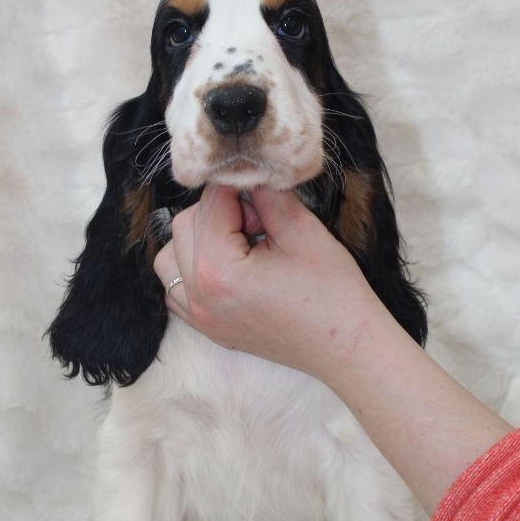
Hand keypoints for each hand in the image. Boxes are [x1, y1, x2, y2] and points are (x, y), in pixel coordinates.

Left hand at [153, 184, 380, 381]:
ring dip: (200, 239)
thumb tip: (248, 174)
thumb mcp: (303, 230)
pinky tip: (232, 267)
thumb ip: (267, 194)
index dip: (240, 188)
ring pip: (172, 256)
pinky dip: (194, 269)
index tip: (266, 194)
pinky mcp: (207, 327)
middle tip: (263, 225)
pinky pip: (178, 288)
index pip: (210, 203)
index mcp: (217, 271)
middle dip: (221, 213)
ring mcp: (199, 317)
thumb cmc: (333, 293)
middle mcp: (198, 297)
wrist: (346, 347)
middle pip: (185, 225)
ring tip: (243, 245)